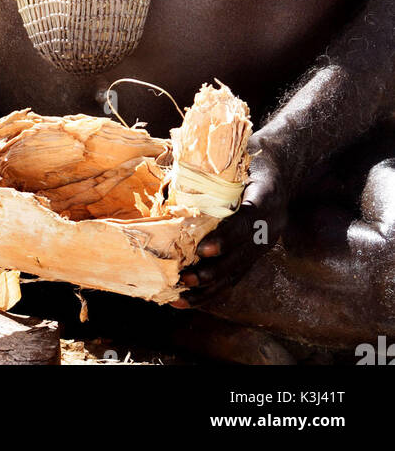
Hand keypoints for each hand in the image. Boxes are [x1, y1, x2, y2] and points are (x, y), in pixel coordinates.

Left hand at [174, 142, 288, 306]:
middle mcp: (271, 223)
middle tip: (185, 279)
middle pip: (243, 255)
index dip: (227, 238)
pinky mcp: (257, 251)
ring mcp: (266, 241)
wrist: (283, 164)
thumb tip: (166, 163)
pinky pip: (236, 274)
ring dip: (210, 287)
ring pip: (239, 271)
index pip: (248, 220)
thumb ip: (212, 163)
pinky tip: (191, 299)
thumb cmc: (253, 154)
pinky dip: (213, 289)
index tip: (204, 250)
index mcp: (268, 194)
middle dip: (213, 270)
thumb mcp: (239, 151)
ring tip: (182, 296)